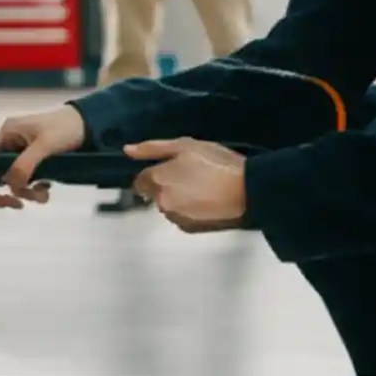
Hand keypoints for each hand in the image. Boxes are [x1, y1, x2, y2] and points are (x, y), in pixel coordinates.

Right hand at [0, 105, 85, 208]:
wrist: (90, 125)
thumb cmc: (67, 128)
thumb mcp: (46, 146)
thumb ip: (25, 165)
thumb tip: (11, 187)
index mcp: (6, 133)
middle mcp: (8, 143)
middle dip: (10, 190)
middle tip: (20, 204)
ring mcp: (19, 153)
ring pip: (12, 181)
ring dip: (25, 192)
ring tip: (44, 194)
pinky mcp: (31, 162)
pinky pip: (24, 181)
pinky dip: (33, 189)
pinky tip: (46, 188)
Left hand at [126, 138, 247, 232]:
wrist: (247, 192)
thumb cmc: (217, 163)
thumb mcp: (185, 146)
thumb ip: (153, 148)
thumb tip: (127, 151)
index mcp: (158, 180)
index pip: (140, 180)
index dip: (155, 172)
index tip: (173, 167)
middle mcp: (161, 203)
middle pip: (155, 194)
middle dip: (167, 185)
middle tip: (192, 173)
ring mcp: (175, 218)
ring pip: (169, 206)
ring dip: (178, 198)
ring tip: (203, 187)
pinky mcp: (190, 229)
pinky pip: (182, 217)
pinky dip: (190, 210)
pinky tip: (207, 201)